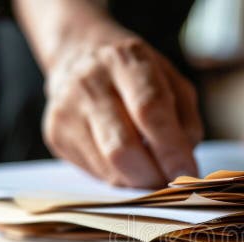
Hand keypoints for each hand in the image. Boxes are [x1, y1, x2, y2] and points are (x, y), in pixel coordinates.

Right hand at [15, 1, 201, 186]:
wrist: (80, 57)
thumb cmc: (136, 75)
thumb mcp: (172, 81)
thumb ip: (185, 120)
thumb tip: (183, 165)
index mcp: (125, 60)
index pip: (149, 109)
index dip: (171, 149)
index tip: (188, 172)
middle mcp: (90, 82)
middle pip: (122, 146)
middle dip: (153, 174)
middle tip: (170, 181)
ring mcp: (66, 110)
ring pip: (108, 167)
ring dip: (138, 181)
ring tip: (153, 173)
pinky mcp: (55, 134)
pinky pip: (96, 172)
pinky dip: (120, 177)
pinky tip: (129, 165)